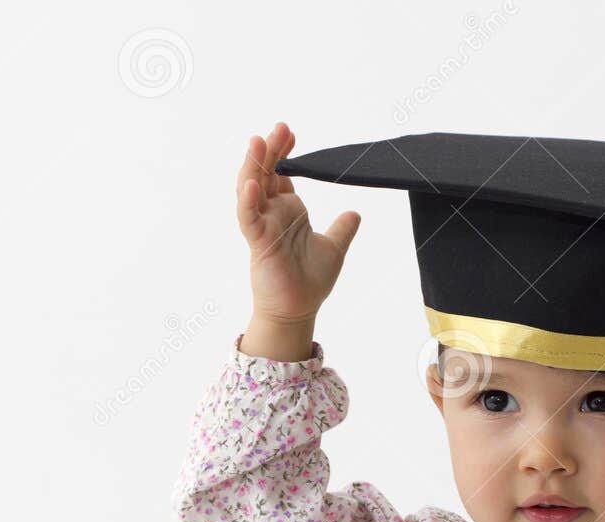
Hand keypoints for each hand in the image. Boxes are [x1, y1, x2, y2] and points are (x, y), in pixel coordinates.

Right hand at [236, 122, 360, 326]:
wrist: (299, 310)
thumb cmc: (310, 282)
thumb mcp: (334, 248)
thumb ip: (343, 229)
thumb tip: (356, 212)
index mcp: (288, 212)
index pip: (281, 174)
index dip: (284, 153)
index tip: (291, 134)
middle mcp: (272, 215)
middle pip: (265, 174)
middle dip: (270, 150)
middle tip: (279, 128)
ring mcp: (263, 227)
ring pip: (251, 190)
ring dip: (253, 166)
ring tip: (258, 142)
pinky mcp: (258, 243)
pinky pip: (249, 218)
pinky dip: (248, 201)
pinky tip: (252, 183)